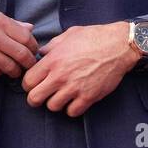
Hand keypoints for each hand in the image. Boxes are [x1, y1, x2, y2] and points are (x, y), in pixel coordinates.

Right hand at [0, 5, 40, 77]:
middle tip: (28, 65)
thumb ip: (9, 22)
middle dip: (28, 62)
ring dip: (14, 70)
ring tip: (13, 69)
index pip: (26, 38)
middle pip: (21, 55)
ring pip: (9, 67)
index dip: (33, 47)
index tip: (32, 51)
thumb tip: (30, 28)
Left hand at [21, 22, 139, 115]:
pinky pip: (72, 112)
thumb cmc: (94, 37)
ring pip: (53, 107)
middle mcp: (60, 76)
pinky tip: (74, 101)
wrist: (119, 45)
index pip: (28, 81)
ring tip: (61, 97)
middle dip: (35, 99)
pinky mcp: (89, 96)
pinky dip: (72, 109)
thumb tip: (40, 53)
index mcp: (52, 61)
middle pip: (34, 99)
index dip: (28, 84)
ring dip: (55, 103)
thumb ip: (51, 46)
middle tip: (41, 96)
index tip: (34, 84)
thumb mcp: (67, 35)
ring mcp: (75, 88)